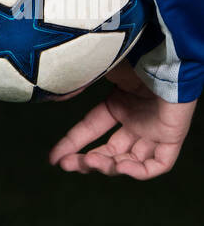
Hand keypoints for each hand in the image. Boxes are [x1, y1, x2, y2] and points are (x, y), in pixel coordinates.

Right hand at [47, 60, 197, 177]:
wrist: (160, 54)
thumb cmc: (129, 56)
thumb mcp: (94, 70)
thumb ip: (74, 86)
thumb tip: (53, 98)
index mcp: (118, 103)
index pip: (92, 129)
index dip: (72, 144)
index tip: (54, 158)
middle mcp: (136, 118)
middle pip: (111, 151)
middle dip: (88, 161)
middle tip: (69, 165)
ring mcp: (155, 128)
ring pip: (132, 161)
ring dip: (109, 167)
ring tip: (93, 161)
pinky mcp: (173, 134)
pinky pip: (159, 164)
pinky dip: (139, 172)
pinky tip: (121, 167)